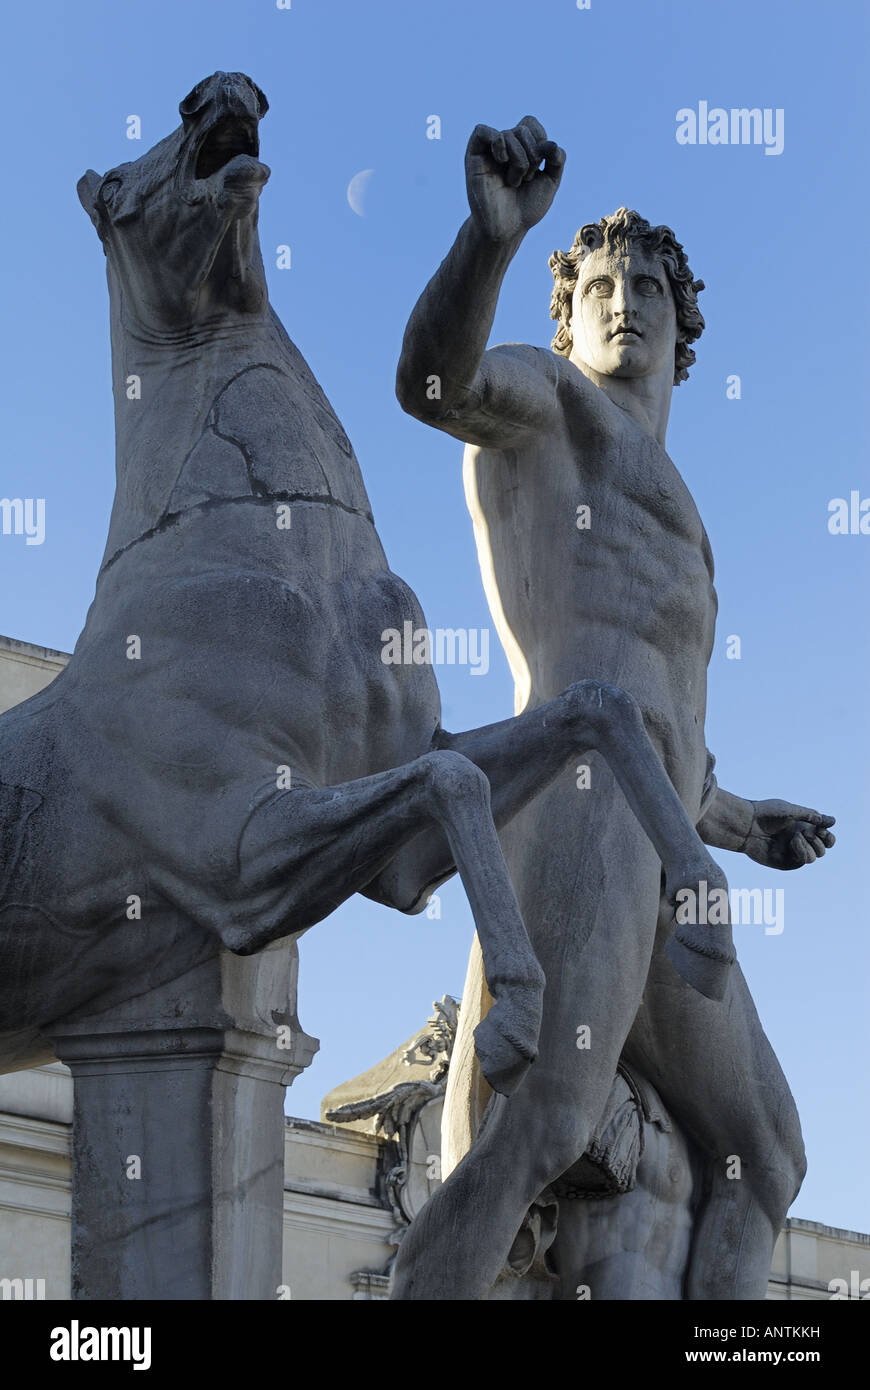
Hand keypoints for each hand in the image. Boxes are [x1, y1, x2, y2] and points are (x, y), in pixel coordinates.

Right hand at [465, 117, 564, 242]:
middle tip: (525, 179)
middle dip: (532, 155)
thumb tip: (551, 144)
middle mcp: (504, 146)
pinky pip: (482, 131)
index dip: (541, 140)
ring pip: (508, 134)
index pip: (531, 124)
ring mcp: (489, 151)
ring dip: (518, 161)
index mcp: (520, 147)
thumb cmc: (526, 207)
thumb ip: (557, 159)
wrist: (507, 229)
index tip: (540, 166)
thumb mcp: (550, 181)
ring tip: (513, 182)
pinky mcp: (474, 156)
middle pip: (523, 129)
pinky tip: (501, 161)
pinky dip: (497, 142)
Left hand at [742, 800, 835, 869]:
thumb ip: (810, 816)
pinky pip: (804, 861)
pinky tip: (794, 842)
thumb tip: (832, 821)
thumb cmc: (765, 814)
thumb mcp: (790, 811)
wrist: (746, 826)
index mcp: (802, 826)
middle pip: (824, 847)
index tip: (823, 829)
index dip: (828, 835)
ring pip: (816, 856)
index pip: (824, 835)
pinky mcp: (786, 861)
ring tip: (796, 837)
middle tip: (809, 832)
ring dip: (811, 846)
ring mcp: (793, 852)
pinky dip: (803, 851)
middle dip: (822, 840)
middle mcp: (800, 840)